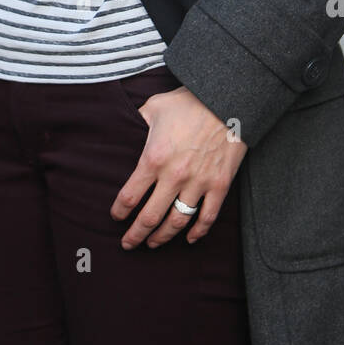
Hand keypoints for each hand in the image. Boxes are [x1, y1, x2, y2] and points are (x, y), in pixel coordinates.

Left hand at [109, 85, 246, 248]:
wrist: (227, 101)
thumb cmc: (189, 102)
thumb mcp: (155, 106)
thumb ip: (138, 121)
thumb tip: (127, 128)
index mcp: (153, 158)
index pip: (129, 196)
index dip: (119, 211)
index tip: (116, 216)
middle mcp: (174, 176)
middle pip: (150, 217)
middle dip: (136, 234)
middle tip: (127, 244)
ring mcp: (198, 183)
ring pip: (177, 222)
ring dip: (162, 237)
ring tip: (153, 243)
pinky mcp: (219, 185)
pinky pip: (207, 217)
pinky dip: (198, 232)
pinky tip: (189, 238)